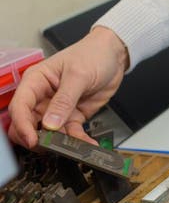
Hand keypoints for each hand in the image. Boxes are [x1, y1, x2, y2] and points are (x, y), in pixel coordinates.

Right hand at [8, 27, 128, 148]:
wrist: (114, 55)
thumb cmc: (93, 54)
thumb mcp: (78, 75)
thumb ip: (64, 100)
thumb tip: (50, 123)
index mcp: (36, 81)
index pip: (20, 106)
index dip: (22, 125)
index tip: (32, 139)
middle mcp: (43, 97)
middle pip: (28, 124)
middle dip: (37, 138)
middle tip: (51, 146)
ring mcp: (57, 109)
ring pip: (49, 134)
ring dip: (60, 143)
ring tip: (75, 148)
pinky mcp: (72, 117)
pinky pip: (71, 134)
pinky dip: (79, 142)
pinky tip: (88, 144)